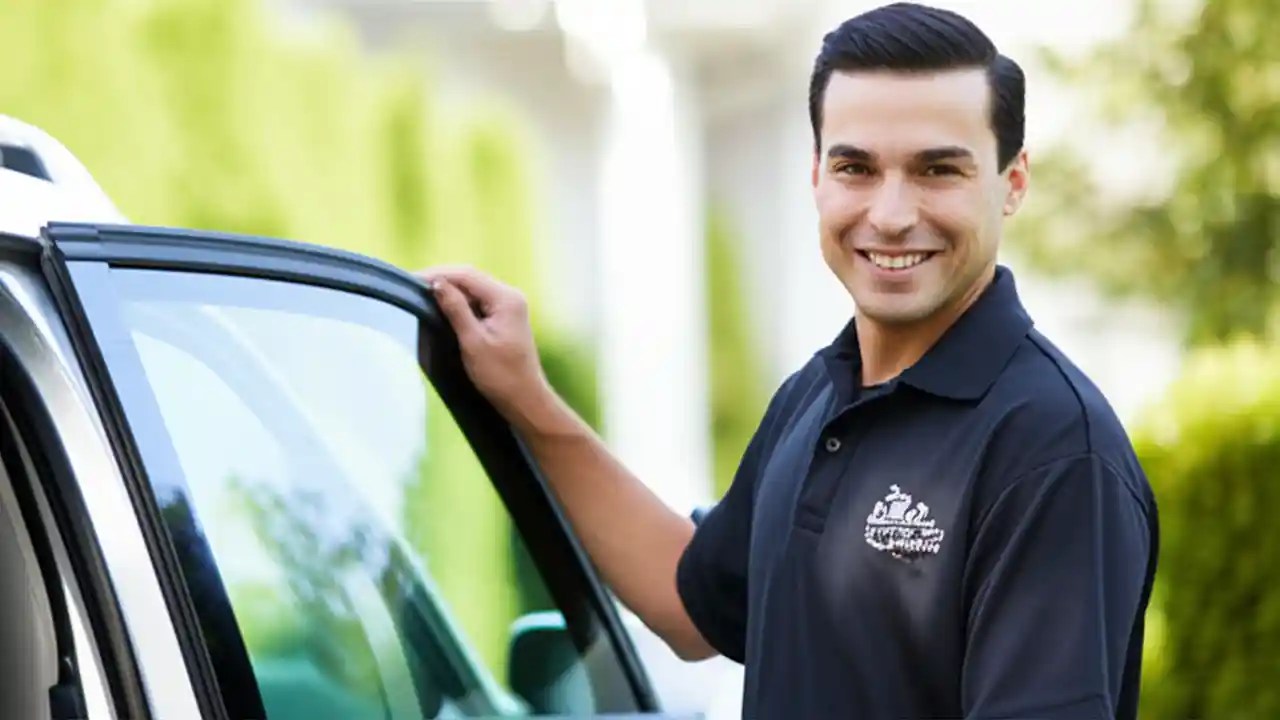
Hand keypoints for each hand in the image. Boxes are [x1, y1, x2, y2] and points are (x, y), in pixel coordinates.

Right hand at [416, 265, 549, 418]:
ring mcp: (509, 306)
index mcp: (506, 299)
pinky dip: (460, 301)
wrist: (525, 399)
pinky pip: (478, 301)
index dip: (437, 274)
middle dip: (442, 279)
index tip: (411, 279)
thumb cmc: (501, 375)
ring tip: (422, 293)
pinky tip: (442, 306)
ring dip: (450, 290)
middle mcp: (510, 296)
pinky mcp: (505, 317)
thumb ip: (455, 309)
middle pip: (470, 278)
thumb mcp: (473, 341)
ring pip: (473, 289)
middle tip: (412, 285)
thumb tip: (437, 284)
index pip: (467, 275)